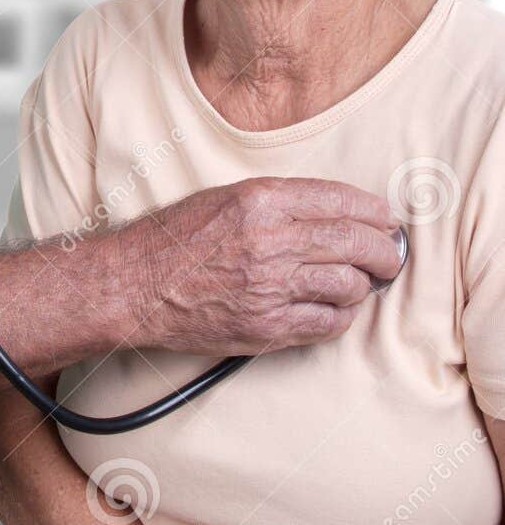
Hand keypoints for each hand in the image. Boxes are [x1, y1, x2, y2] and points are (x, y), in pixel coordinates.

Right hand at [120, 176, 404, 356]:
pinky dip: (340, 316)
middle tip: (388, 256)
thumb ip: (281, 201)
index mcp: (263, 200)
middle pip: (356, 243)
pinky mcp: (267, 326)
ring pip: (349, 285)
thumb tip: (337, 213)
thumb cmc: (176, 239)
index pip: (342, 201)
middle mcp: (272, 240)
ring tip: (358, 283)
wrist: (135, 285)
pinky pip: (327, 323)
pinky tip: (334, 309)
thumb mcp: (227, 198)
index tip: (386, 220)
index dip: (375, 212)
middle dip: (384, 251)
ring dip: (362, 285)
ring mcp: (271, 286)